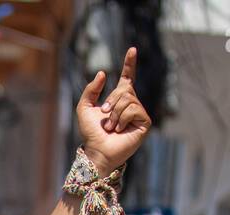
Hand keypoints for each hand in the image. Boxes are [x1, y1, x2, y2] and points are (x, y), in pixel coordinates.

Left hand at [76, 47, 151, 174]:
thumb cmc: (91, 132)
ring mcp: (138, 113)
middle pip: (125, 89)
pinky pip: (134, 109)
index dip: (129, 64)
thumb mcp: (84, 107)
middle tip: (104, 115)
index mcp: (119, 99)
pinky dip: (122, 118)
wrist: (97, 150)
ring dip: (115, 113)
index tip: (132, 49)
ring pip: (129, 99)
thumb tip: (103, 72)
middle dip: (111, 100)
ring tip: (111, 127)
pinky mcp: (144, 122)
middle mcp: (131, 104)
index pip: (127, 78)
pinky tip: (119, 129)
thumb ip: (91, 89)